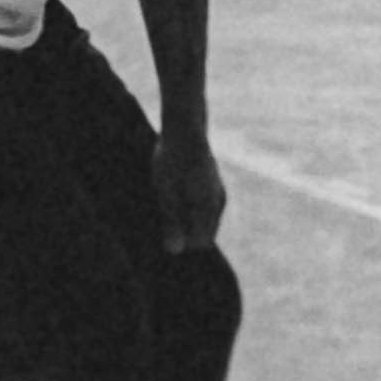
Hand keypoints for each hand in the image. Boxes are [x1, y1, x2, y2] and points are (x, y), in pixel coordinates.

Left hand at [154, 124, 227, 256]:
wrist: (184, 128)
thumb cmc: (171, 160)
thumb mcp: (166, 193)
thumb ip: (172, 222)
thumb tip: (175, 251)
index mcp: (208, 206)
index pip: (201, 243)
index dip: (183, 243)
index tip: (162, 233)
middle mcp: (218, 202)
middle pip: (204, 233)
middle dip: (185, 234)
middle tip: (162, 218)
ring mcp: (218, 193)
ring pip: (204, 221)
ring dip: (187, 221)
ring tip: (166, 205)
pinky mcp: (212, 185)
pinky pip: (203, 209)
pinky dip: (190, 209)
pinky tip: (173, 196)